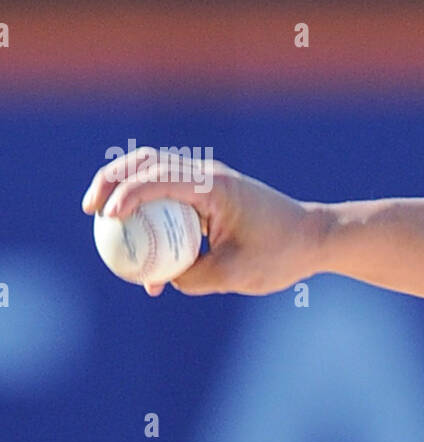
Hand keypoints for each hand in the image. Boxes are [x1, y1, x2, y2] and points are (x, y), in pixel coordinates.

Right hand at [81, 148, 323, 296]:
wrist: (314, 238)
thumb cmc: (281, 253)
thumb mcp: (235, 275)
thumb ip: (193, 277)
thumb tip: (162, 279)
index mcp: (214, 186)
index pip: (158, 179)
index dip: (127, 195)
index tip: (108, 219)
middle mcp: (208, 175)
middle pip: (146, 162)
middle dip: (112, 181)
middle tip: (91, 210)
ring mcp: (208, 181)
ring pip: (154, 173)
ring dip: (125, 189)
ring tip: (101, 216)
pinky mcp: (210, 195)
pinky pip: (170, 196)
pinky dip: (148, 208)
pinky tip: (135, 237)